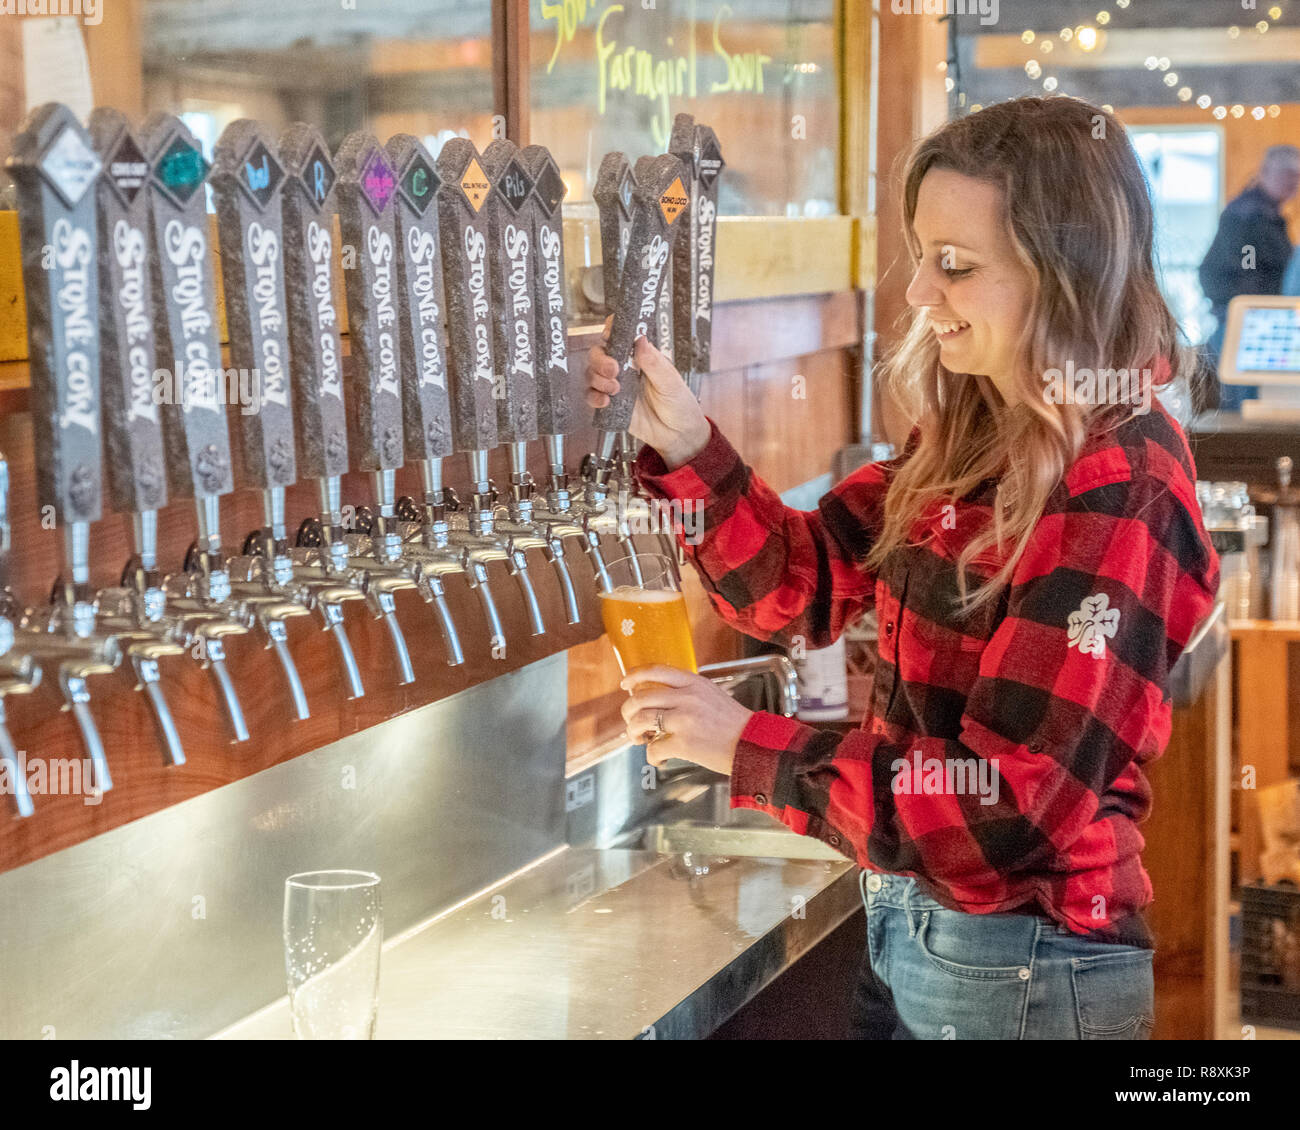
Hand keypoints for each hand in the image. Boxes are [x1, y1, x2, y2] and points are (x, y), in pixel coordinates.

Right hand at [585, 318, 710, 469]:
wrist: (678, 436)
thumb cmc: (680, 405)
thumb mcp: (670, 382)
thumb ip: (653, 362)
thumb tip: (641, 339)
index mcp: (642, 357)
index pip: (621, 336)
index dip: (611, 330)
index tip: (608, 333)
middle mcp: (626, 369)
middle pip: (600, 353)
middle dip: (601, 359)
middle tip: (613, 370)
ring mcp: (617, 386)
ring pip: (592, 373)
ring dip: (598, 379)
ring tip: (615, 389)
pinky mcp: (611, 405)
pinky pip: (592, 397)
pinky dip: (594, 397)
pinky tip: (605, 402)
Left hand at [620, 665, 753, 776]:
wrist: (752, 744)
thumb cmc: (733, 722)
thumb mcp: (711, 694)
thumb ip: (687, 691)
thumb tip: (660, 699)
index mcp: (693, 682)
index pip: (655, 671)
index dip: (634, 676)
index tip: (624, 684)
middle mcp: (686, 697)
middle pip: (640, 698)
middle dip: (628, 712)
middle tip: (631, 722)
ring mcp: (683, 720)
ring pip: (640, 721)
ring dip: (633, 732)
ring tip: (640, 739)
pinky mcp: (683, 743)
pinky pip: (654, 748)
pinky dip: (652, 756)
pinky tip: (659, 758)